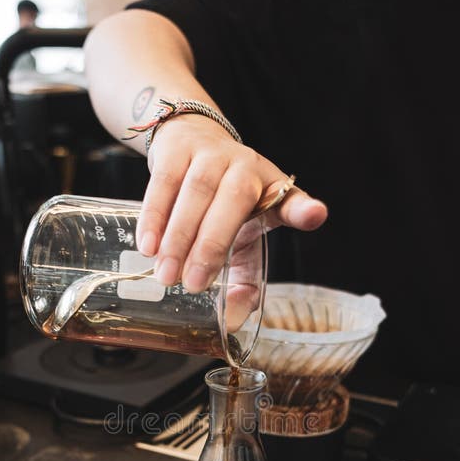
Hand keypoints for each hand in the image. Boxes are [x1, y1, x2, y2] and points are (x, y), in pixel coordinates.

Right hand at [135, 115, 327, 292]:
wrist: (193, 139)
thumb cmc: (223, 202)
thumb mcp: (242, 237)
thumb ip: (244, 279)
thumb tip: (233, 321)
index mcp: (271, 191)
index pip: (291, 201)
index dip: (302, 210)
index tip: (312, 216)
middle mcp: (246, 168)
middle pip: (233, 202)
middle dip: (211, 246)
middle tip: (191, 285)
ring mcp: (212, 154)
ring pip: (196, 193)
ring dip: (178, 237)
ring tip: (165, 274)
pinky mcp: (178, 150)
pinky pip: (164, 183)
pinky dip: (154, 216)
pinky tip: (147, 245)